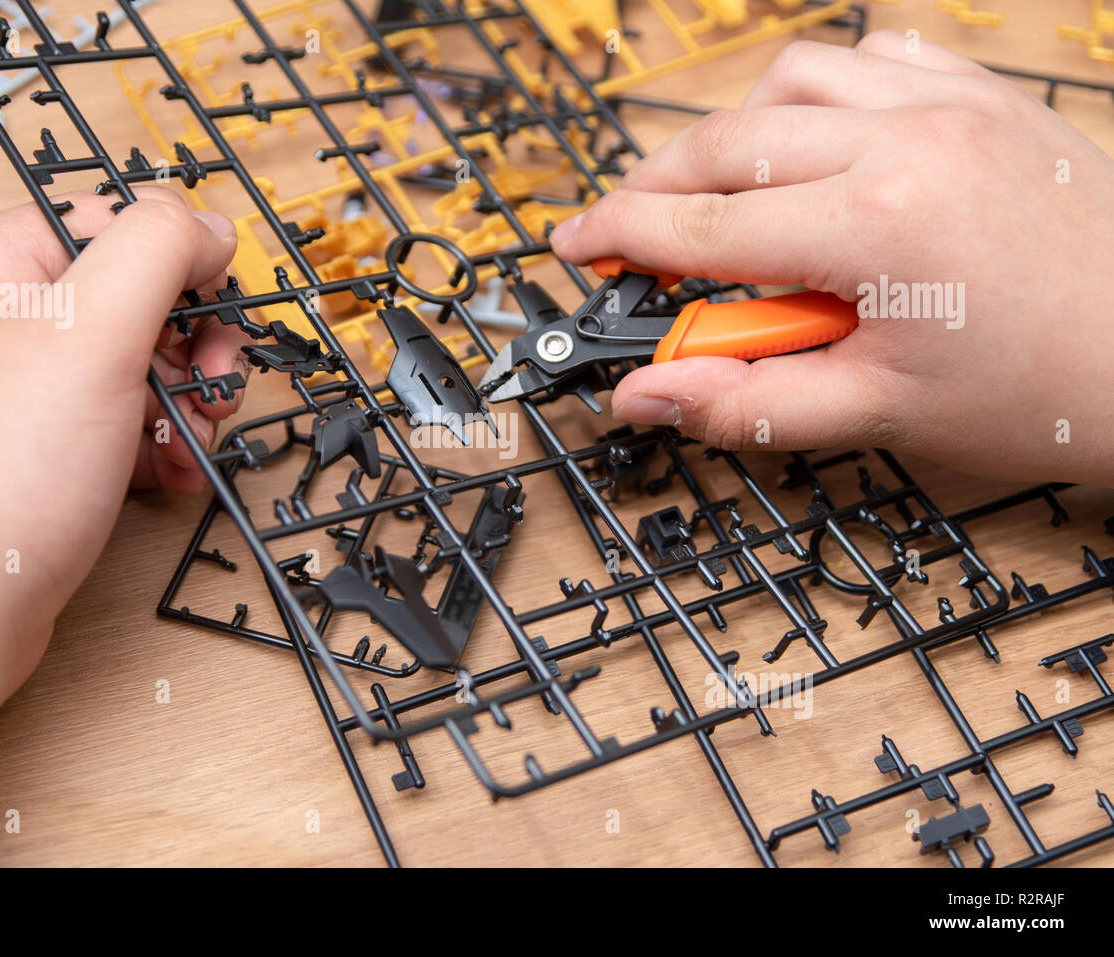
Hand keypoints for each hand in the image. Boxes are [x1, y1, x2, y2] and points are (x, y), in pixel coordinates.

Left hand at [0, 188, 240, 763]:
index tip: (219, 315)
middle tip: (212, 389)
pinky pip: (126, 426)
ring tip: (191, 446)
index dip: (186, 263)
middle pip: (142, 297)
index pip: (123, 221)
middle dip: (196, 346)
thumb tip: (206, 223)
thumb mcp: (89, 333)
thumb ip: (157, 252)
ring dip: (188, 405)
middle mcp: (9, 321)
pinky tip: (172, 477)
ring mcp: (27, 391)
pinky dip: (164, 449)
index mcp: (4, 265)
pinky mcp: (45, 453)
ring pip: (143, 367)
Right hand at [551, 31, 1113, 486]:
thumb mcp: (875, 414)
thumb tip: (644, 396)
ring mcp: (954, 104)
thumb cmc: (1041, 394)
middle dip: (658, 185)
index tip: (577, 246)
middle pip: (728, 138)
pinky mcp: (987, 96)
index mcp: (878, 225)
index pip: (701, 222)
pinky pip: (876, 59)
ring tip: (728, 197)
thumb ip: (741, 400)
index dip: (620, 234)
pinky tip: (820, 149)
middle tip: (633, 235)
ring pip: (794, 79)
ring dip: (737, 133)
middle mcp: (911, 139)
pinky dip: (823, 96)